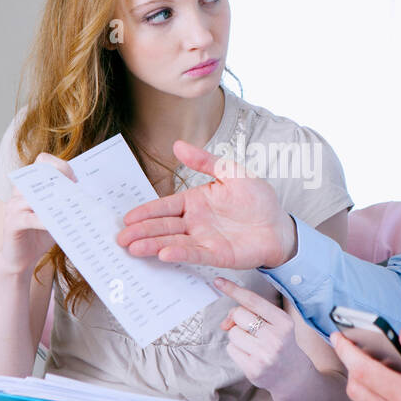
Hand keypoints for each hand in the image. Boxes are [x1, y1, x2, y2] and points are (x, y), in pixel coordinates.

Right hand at [0, 153, 75, 275]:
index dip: (61, 166)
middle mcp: (20, 191)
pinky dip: (45, 221)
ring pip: (36, 195)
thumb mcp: (56, 214)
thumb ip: (66, 202)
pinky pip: (30, 218)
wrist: (20, 260)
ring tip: (73, 208)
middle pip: (40, 173)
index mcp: (31, 184)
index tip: (76, 179)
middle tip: (79, 192)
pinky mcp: (12, 223)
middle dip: (62, 180)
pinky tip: (57, 225)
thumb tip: (91, 194)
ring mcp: (14, 206)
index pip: (43, 161)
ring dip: (56, 201)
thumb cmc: (40, 235)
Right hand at [116, 140, 296, 269]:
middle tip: (120, 238)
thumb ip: (205, 161)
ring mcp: (204, 239)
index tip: (127, 217)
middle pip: (163, 226)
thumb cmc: (258, 199)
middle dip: (141, 231)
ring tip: (133, 248)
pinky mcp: (217, 254)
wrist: (280, 225)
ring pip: (173, 241)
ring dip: (152, 244)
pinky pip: (195, 253)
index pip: (165, 206)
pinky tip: (164, 253)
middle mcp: (195, 222)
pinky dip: (180, 253)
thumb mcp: (231, 172)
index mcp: (195, 201)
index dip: (146, 211)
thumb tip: (178, 145)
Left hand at [215, 277, 302, 391]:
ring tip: (253, 344)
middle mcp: (275, 337)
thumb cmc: (280, 343)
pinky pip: (230, 349)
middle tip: (250, 329)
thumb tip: (225, 323)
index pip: (253, 301)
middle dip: (238, 320)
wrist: (292, 374)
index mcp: (283, 321)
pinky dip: (236, 350)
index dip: (234, 289)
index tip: (218, 281)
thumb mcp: (275, 324)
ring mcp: (264, 355)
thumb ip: (252, 314)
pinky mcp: (253, 369)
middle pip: (239, 314)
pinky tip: (250, 355)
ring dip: (237, 337)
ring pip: (232, 333)